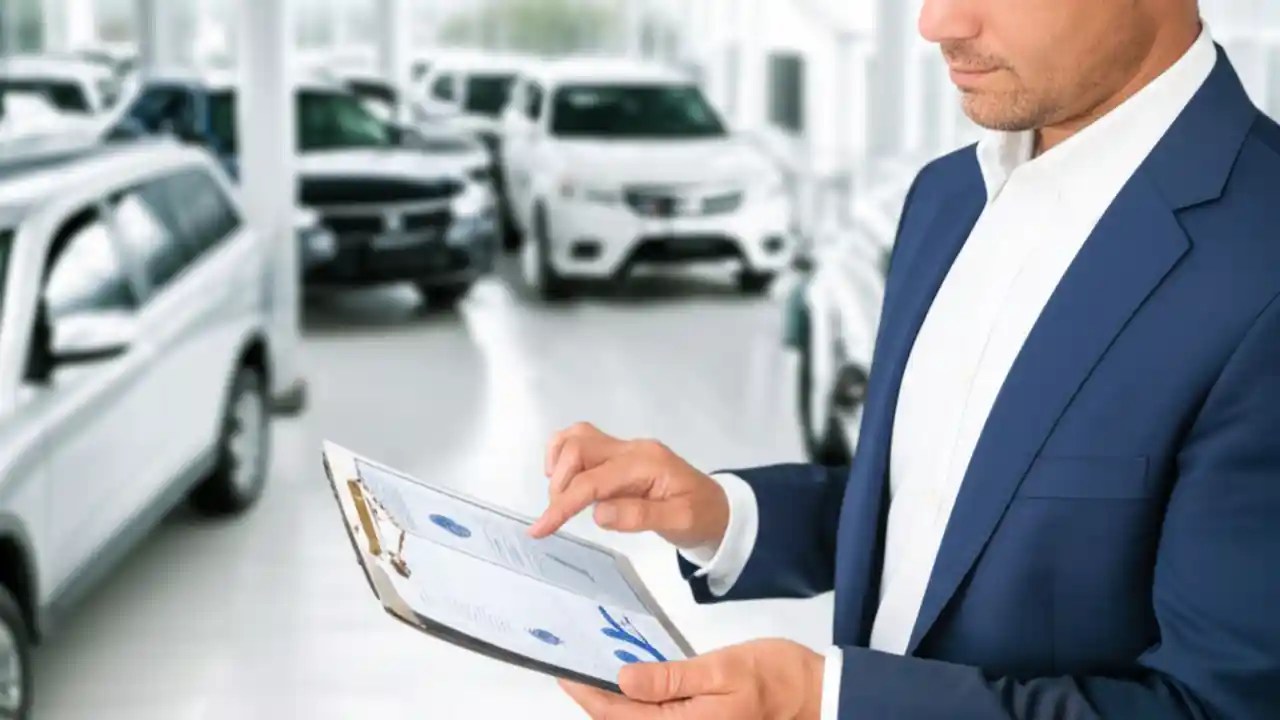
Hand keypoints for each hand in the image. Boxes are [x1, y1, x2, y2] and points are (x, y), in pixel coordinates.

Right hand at [527, 422, 728, 549]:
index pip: (594, 480)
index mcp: (646, 463)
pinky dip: (566, 459)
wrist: (720, 509)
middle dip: (559, 481)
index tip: (541, 529)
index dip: (564, 503)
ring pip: (578, 437)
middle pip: (580, 445)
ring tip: (560, 497)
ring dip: (559, 464)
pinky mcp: (621, 455)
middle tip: (558, 515)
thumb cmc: (702, 517)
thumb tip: (598, 513)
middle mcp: (632, 449)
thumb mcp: (680, 522)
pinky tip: (569, 484)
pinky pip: (585, 445)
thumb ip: (640, 516)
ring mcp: (626, 449)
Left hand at [561, 639, 824, 719]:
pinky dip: (639, 707)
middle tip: (576, 669)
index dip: (589, 696)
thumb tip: (623, 680)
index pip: (619, 716)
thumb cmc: (774, 677)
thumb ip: (671, 678)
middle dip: (598, 701)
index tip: (566, 672)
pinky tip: (635, 684)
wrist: (816, 696)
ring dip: (616, 706)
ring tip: (598, 675)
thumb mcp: (721, 669)